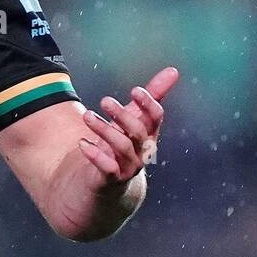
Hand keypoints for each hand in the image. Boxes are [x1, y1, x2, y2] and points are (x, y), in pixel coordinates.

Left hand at [78, 66, 177, 192]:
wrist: (107, 185)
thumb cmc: (121, 145)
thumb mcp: (132, 119)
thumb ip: (152, 95)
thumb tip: (173, 70)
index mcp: (149, 134)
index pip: (156, 118)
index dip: (148, 104)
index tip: (134, 90)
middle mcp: (142, 151)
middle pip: (138, 132)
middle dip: (122, 115)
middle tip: (104, 100)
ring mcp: (128, 167)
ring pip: (122, 147)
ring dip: (104, 130)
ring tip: (86, 116)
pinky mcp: (110, 180)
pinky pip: (107, 169)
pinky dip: (96, 156)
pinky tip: (82, 144)